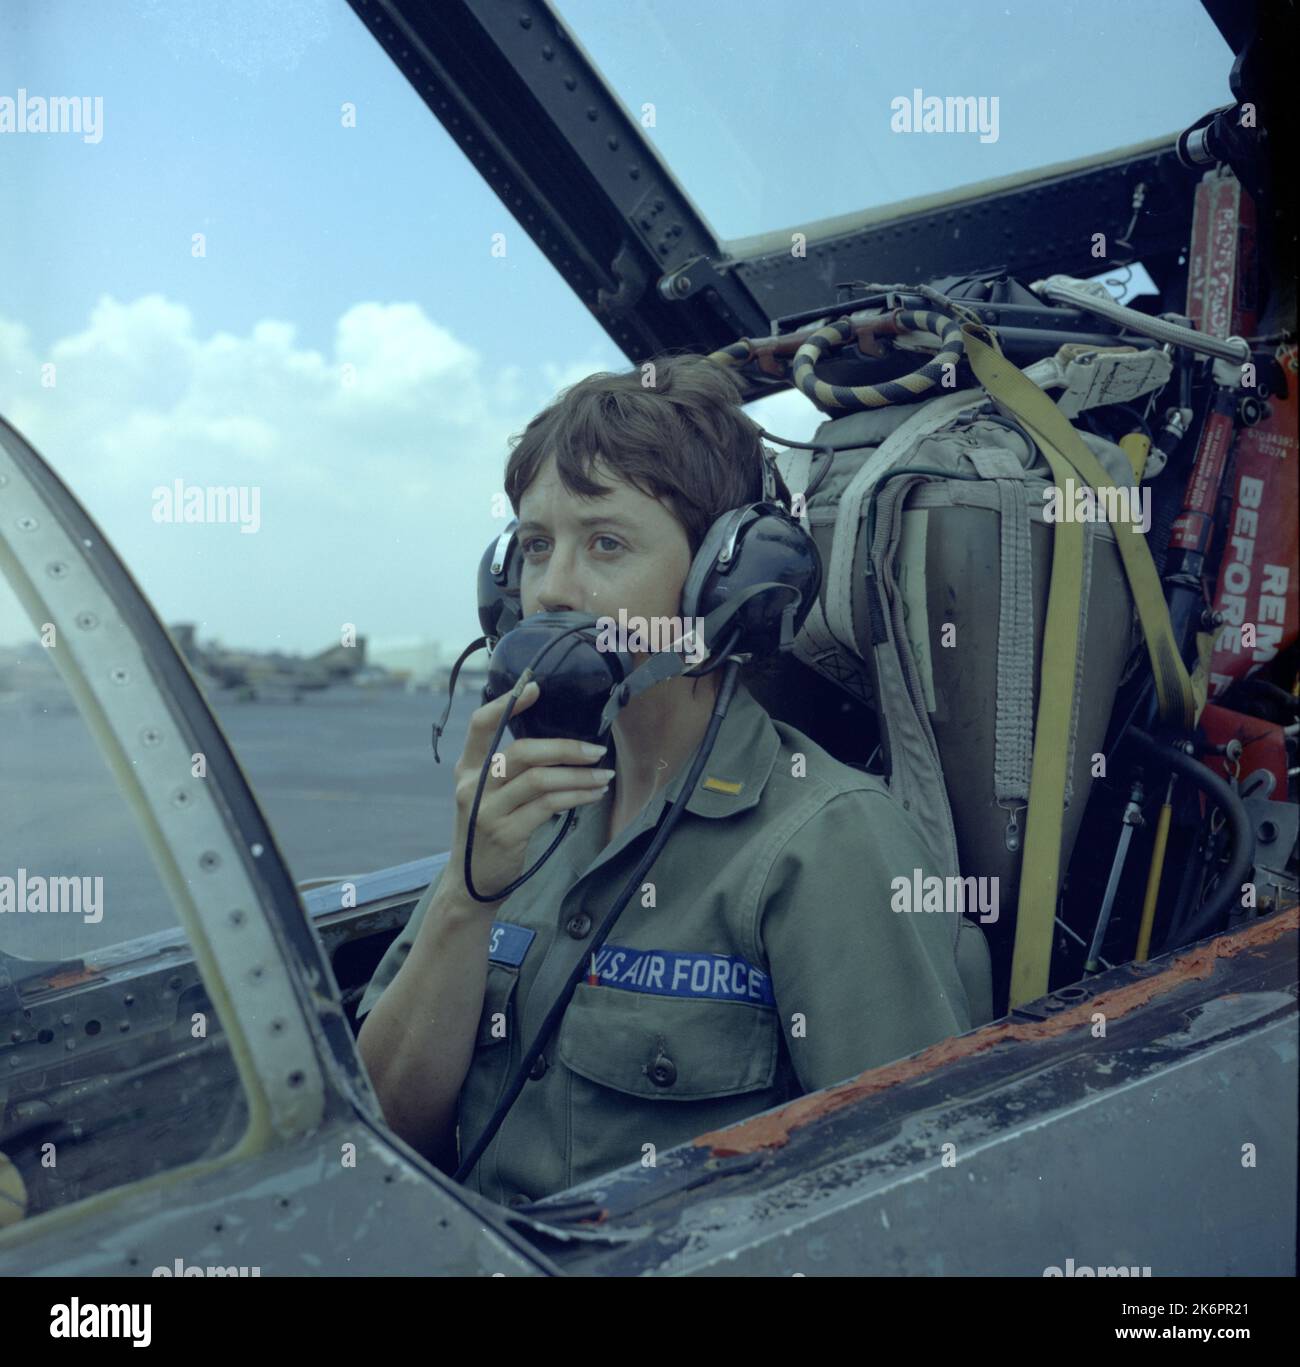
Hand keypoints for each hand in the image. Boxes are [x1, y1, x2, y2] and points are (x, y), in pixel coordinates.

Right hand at [442, 681, 611, 905]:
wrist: (472, 885)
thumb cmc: (489, 832)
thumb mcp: (487, 796)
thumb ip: (507, 770)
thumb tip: (557, 742)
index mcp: (466, 770)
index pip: (480, 726)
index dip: (505, 704)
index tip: (535, 687)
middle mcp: (471, 787)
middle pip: (522, 752)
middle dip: (564, 748)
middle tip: (596, 750)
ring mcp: (487, 812)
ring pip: (540, 780)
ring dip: (579, 775)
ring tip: (603, 775)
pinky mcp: (506, 834)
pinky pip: (549, 806)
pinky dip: (576, 796)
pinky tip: (592, 794)